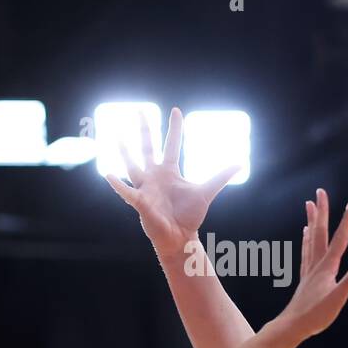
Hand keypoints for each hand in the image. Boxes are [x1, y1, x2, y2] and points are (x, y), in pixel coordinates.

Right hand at [104, 106, 240, 251]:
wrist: (181, 236)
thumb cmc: (190, 215)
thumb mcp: (206, 192)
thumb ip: (220, 177)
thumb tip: (239, 163)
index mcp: (170, 172)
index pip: (171, 144)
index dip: (174, 128)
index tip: (176, 111)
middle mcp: (155, 176)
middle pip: (148, 148)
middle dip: (145, 130)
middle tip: (140, 111)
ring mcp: (146, 187)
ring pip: (133, 166)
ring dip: (126, 153)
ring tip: (118, 138)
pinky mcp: (140, 201)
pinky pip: (127, 191)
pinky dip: (118, 184)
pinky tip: (109, 175)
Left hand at [272, 189, 347, 341]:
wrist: (292, 326)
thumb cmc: (316, 315)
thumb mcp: (338, 299)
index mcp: (327, 267)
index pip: (339, 240)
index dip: (346, 221)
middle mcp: (317, 264)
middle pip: (320, 232)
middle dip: (322, 211)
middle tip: (320, 191)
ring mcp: (310, 269)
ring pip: (311, 238)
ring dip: (312, 220)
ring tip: (310, 205)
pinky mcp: (306, 276)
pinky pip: (306, 251)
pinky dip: (307, 239)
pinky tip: (306, 233)